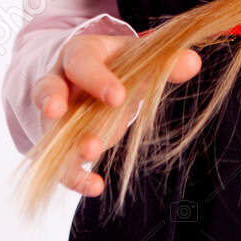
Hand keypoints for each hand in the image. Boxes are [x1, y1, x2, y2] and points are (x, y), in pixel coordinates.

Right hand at [33, 32, 201, 197]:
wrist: (97, 78)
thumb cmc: (119, 64)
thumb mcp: (140, 58)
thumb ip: (165, 62)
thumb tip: (193, 61)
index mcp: (79, 54)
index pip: (81, 62)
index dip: (97, 79)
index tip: (118, 96)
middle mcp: (59, 81)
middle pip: (48, 90)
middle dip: (57, 105)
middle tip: (83, 124)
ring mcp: (56, 114)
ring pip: (50, 129)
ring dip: (68, 145)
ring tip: (92, 153)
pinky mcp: (60, 141)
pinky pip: (60, 160)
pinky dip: (75, 175)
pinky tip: (95, 186)